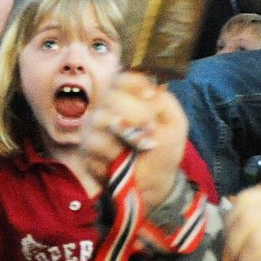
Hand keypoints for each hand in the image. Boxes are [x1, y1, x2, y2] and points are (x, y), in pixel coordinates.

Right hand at [81, 72, 189, 212]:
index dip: (135, 83)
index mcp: (129, 96)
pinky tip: (122, 159)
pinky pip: (94, 142)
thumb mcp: (175, 123)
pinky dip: (114, 152)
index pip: (122, 76)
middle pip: (112, 94)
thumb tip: (147, 92)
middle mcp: (108, 106)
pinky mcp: (85, 148)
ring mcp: (93, 126)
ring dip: (127, 134)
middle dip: (136, 112)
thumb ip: (164, 100)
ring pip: (101, 117)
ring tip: (141, 146)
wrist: (153, 184)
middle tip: (151, 128)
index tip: (150, 96)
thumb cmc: (163, 149)